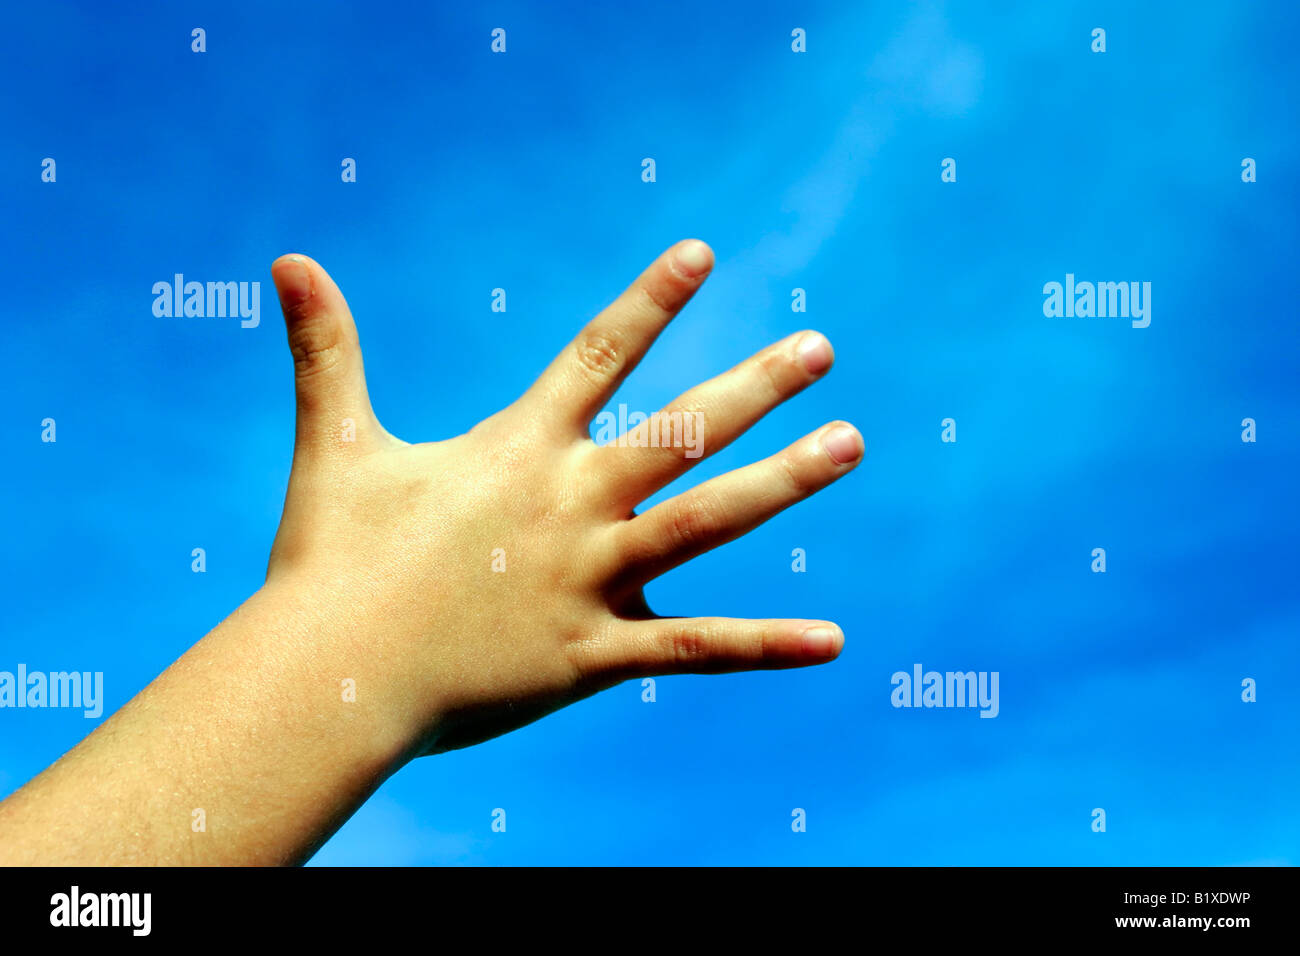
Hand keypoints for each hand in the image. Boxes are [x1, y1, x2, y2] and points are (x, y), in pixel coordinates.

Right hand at [266, 239, 863, 755]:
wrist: (325, 677)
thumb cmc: (328, 561)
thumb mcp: (332, 444)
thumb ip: (326, 351)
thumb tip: (286, 260)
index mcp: (519, 450)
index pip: (599, 355)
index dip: (651, 300)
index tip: (703, 251)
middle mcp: (570, 504)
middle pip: (680, 430)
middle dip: (754, 386)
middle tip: (821, 347)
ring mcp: (589, 579)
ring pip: (707, 520)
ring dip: (784, 480)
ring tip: (852, 442)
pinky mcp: (593, 655)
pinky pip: (695, 648)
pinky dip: (765, 645)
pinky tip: (836, 640)